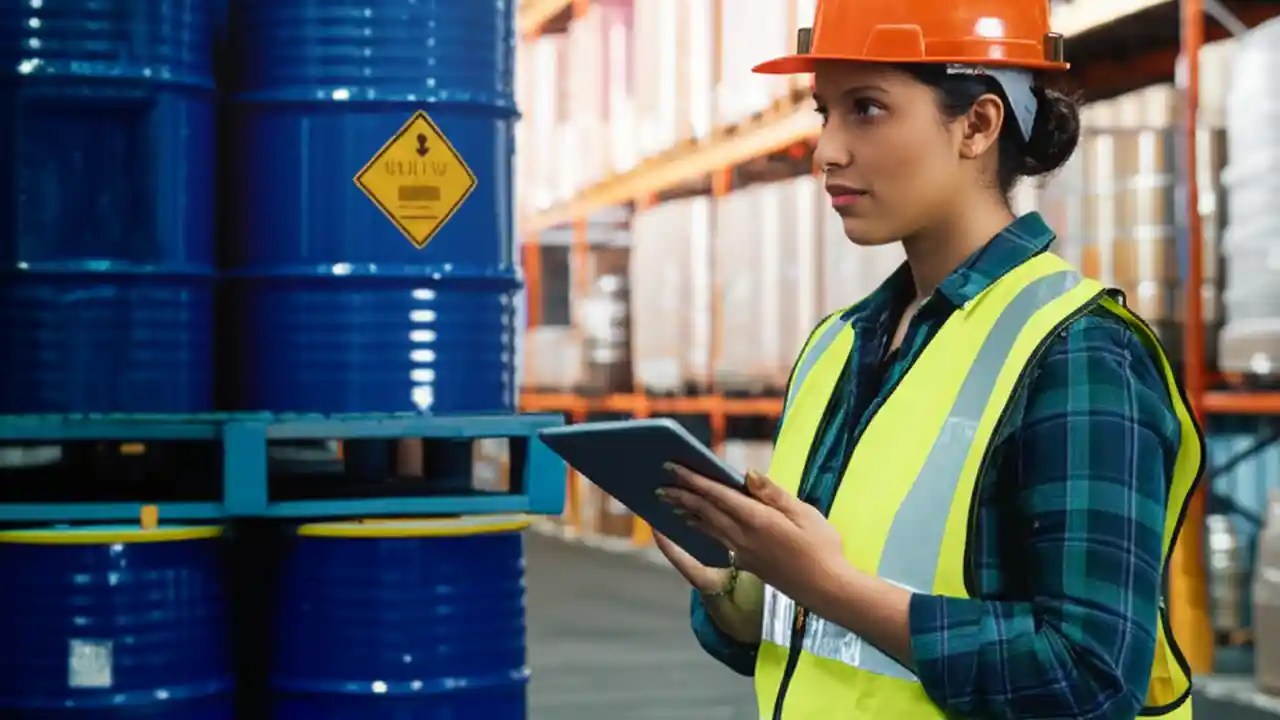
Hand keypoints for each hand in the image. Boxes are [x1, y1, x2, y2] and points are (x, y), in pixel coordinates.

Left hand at [657, 465, 846, 604]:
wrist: (826, 589)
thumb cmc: (822, 547)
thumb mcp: (804, 513)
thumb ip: (773, 493)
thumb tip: (747, 474)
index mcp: (757, 520)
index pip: (717, 495)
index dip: (692, 479)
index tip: (671, 467)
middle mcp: (743, 537)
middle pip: (705, 511)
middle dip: (681, 496)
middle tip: (659, 484)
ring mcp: (743, 552)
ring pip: (707, 527)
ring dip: (686, 512)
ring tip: (668, 502)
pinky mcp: (747, 562)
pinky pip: (716, 540)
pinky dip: (701, 527)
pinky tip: (695, 522)